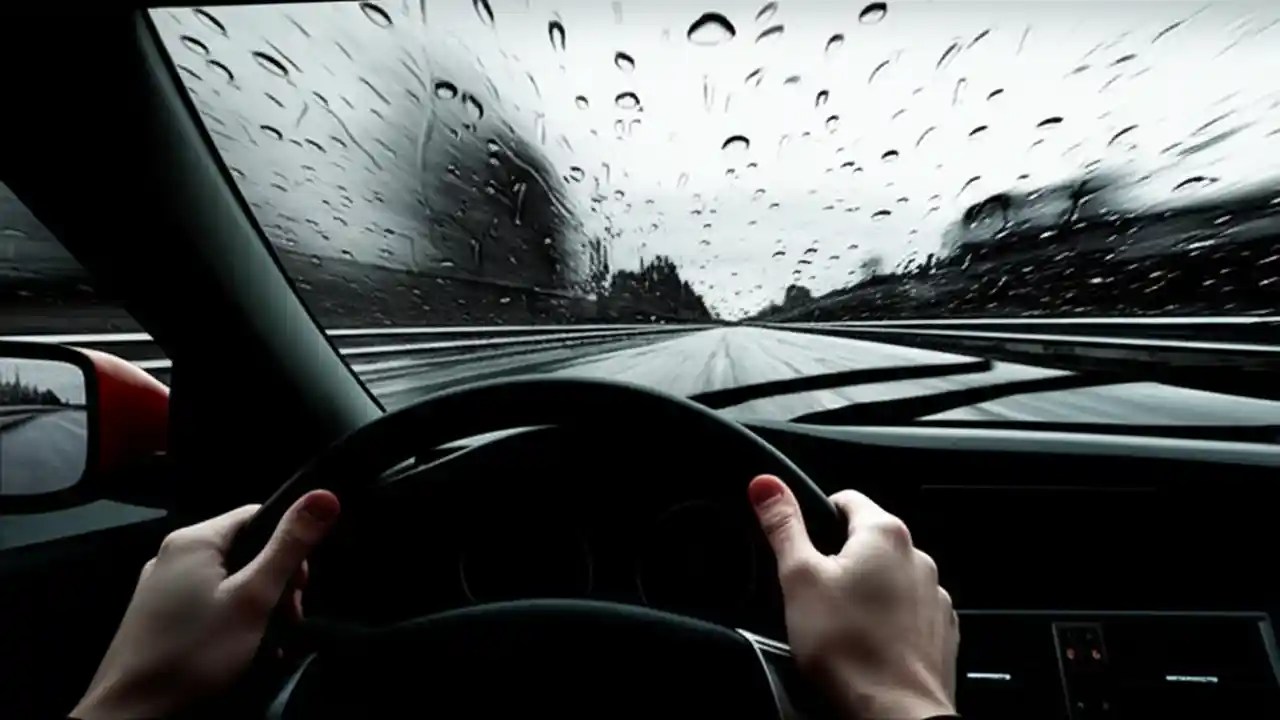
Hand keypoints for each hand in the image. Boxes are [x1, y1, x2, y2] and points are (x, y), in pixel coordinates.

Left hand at [72, 490, 340, 719]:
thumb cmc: (196, 650)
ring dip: (257, 607)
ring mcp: (160, 587)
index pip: (258, 515)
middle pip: (244, 550)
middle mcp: (172, 555)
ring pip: (227, 581)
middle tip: (287, 620)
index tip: (300, 585)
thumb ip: (289, 547)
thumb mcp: (253, 598)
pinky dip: (231, 619)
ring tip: (267, 642)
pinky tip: (242, 648)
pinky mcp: (156, 617)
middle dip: (275, 583)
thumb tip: (325, 494)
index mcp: (193, 540)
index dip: (289, 545)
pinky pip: (207, 603)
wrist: (131, 713)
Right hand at [749, 475, 957, 719]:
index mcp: (884, 533)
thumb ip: (783, 525)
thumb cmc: (847, 648)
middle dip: (840, 560)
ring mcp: (934, 596)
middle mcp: (918, 557)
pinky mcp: (941, 632)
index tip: (801, 544)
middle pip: (868, 541)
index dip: (817, 517)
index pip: (846, 499)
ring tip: (839, 625)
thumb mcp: (799, 578)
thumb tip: (766, 483)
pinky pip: (909, 613)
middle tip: (813, 594)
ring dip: (867, 591)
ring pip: (890, 578)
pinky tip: (866, 644)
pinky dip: (888, 621)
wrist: (894, 713)